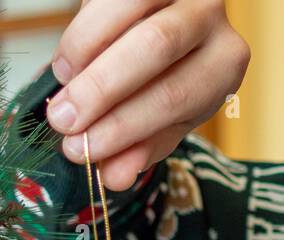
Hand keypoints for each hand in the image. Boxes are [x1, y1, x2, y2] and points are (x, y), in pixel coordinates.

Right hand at [44, 0, 249, 190]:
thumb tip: (112, 178)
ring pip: (131, 13)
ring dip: (86, 55)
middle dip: (102, 88)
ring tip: (60, 88)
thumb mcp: (163, 119)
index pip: (177, 96)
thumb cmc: (165, 80)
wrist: (167, 27)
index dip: (126, 125)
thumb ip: (141, 145)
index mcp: (223, 65)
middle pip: (157, 47)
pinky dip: (83, 31)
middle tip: (62, 121)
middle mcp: (212, 19)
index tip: (81, 150)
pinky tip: (66, 63)